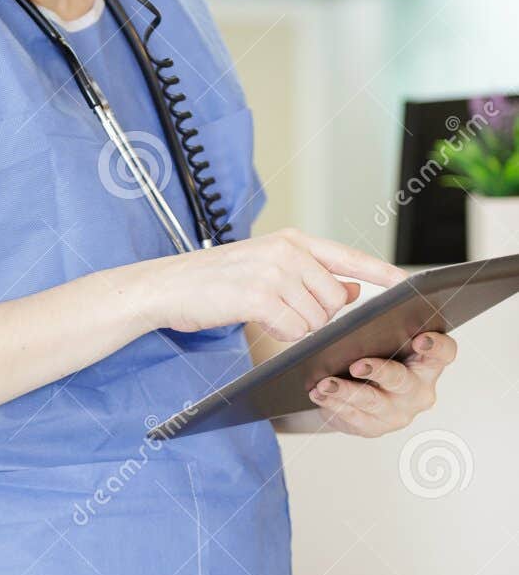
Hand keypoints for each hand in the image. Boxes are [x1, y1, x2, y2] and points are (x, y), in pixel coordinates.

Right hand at [151, 227, 407, 339]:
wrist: (166, 286)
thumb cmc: (214, 281)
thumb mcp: (267, 268)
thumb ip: (310, 276)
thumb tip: (350, 289)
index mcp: (293, 240)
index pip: (348, 256)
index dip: (380, 273)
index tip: (407, 284)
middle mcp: (288, 250)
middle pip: (335, 300)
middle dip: (316, 316)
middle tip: (281, 311)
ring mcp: (274, 271)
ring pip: (316, 319)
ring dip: (295, 328)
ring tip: (264, 313)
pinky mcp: (259, 295)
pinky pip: (294, 329)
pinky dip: (279, 334)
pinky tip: (257, 320)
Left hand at [307, 330, 456, 436]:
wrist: (354, 394)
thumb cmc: (373, 355)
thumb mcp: (381, 336)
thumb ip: (376, 315)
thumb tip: (352, 289)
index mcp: (428, 362)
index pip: (444, 353)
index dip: (436, 346)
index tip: (419, 337)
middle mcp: (419, 390)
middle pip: (404, 380)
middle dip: (380, 371)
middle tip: (357, 364)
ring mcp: (398, 412)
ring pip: (374, 401)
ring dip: (347, 391)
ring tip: (326, 382)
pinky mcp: (374, 427)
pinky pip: (353, 416)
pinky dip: (333, 403)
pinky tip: (319, 393)